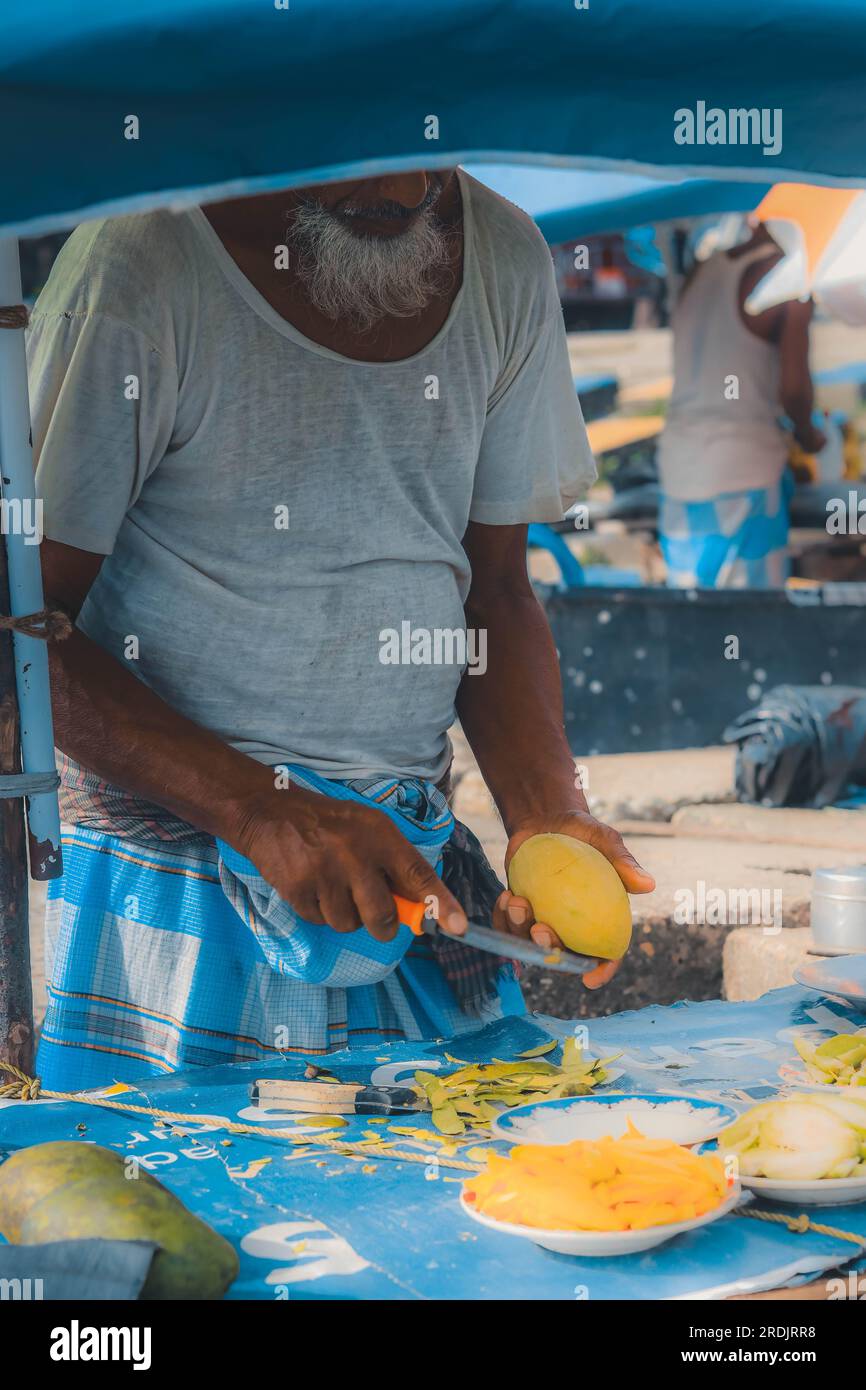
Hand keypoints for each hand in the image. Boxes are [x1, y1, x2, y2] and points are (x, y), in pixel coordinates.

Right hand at [235, 787, 466, 941]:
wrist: (270, 813)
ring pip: (349, 925)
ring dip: (345, 916)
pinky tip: (313, 886)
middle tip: (375, 915)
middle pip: (383, 917)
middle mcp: (355, 855)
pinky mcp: (298, 890)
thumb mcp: (369, 826)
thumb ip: (394, 862)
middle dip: (383, 925)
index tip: (458, 927)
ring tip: (334, 887)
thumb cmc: (329, 822)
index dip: (440, 904)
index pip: (418, 875)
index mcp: (380, 836)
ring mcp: (325, 875)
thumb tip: (418, 905)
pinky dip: (319, 911)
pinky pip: (320, 921)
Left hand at [494, 810, 654, 988]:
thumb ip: (623, 861)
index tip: (590, 979)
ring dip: (519, 931)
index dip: (601, 971)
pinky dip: (502, 919)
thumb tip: (648, 885)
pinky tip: (504, 896)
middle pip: (562, 956)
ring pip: (529, 944)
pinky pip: (507, 927)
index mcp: (600, 919)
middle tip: (540, 928)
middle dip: (549, 953)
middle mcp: (572, 927)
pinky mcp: (519, 912)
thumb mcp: (604, 840)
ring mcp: (543, 921)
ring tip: (515, 900)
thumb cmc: (583, 832)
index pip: (606, 953)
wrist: (547, 819)